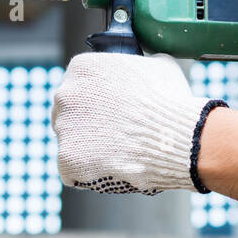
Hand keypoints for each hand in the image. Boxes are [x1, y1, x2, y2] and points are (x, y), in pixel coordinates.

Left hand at [52, 51, 226, 194]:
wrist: (174, 137)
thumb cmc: (171, 100)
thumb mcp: (160, 66)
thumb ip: (141, 66)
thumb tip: (145, 68)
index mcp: (83, 67)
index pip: (80, 83)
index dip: (98, 97)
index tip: (113, 108)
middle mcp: (65, 93)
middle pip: (68, 111)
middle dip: (87, 122)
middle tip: (114, 131)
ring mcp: (64, 127)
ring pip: (70, 140)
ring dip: (88, 147)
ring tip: (118, 153)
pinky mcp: (67, 159)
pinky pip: (72, 169)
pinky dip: (88, 172)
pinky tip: (110, 168)